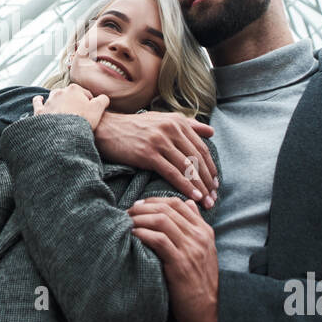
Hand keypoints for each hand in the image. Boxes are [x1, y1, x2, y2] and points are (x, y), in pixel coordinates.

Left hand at [32, 83, 109, 130]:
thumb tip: (104, 98)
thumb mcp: (98, 109)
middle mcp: (60, 92)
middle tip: (78, 112)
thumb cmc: (81, 120)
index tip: (91, 110)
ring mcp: (49, 101)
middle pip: (69, 94)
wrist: (63, 133)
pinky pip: (38, 102)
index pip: (84, 93)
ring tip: (62, 109)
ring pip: (54, 97)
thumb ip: (103, 100)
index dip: (89, 102)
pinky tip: (40, 100)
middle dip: (73, 101)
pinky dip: (39, 101)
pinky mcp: (40, 111)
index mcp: (74, 89)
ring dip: (58, 101)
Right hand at [93, 110, 217, 205]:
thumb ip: (188, 125)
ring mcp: (160, 141)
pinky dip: (185, 186)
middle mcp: (171, 129)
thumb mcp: (162, 120)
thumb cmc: (134, 127)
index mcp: (178, 122)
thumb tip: (212, 132)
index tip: (215, 183)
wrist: (106, 128)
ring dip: (200, 187)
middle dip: (208, 180)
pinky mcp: (148, 154)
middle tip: (215, 197)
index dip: (211, 167)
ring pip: (187, 167)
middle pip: (197, 159)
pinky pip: (172, 173)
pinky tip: (193, 197)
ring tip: (207, 201)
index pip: (201, 148)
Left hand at [128, 197, 218, 321]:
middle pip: (167, 209)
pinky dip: (143, 233)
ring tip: (126, 222)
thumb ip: (196, 226)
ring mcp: (191, 249)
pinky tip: (132, 235)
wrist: (209, 310)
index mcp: (204, 231)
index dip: (154, 200)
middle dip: (143, 207)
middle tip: (127, 212)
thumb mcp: (204, 249)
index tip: (139, 205)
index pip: (178, 203)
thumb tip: (188, 203)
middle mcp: (199, 236)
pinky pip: (158, 240)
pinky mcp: (180, 264)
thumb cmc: (200, 281)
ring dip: (140, 218)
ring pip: (162, 220)